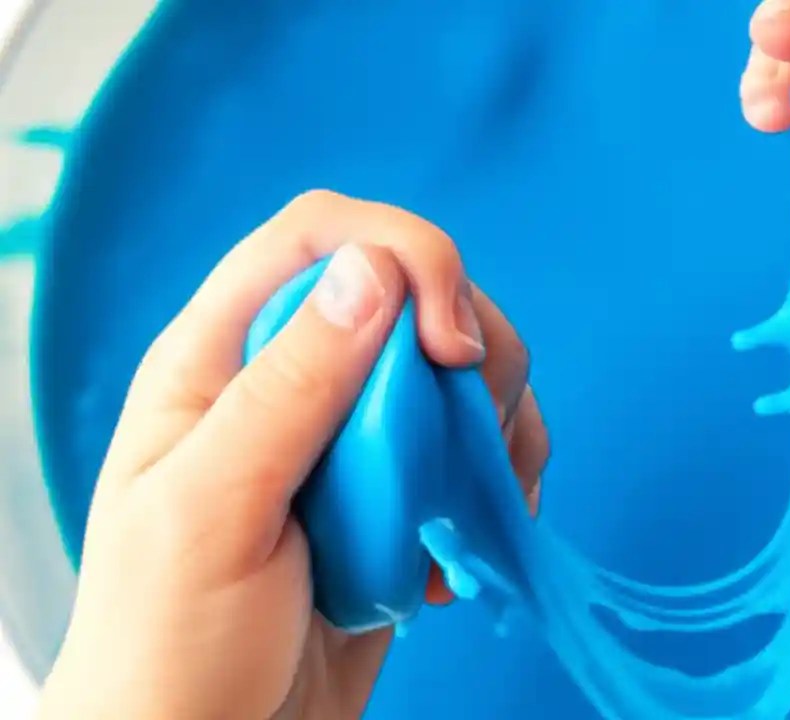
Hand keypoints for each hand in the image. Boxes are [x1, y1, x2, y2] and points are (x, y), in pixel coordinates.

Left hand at [38, 191, 546, 719]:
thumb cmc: (170, 648)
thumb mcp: (210, 513)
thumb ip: (287, 389)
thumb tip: (372, 270)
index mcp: (222, 360)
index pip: (321, 237)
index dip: (404, 256)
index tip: (449, 345)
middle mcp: (296, 381)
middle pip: (414, 292)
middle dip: (468, 346)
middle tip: (473, 430)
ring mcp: (356, 440)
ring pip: (461, 370)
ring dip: (496, 423)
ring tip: (471, 506)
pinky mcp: (404, 497)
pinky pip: (479, 450)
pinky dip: (503, 483)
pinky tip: (467, 548)